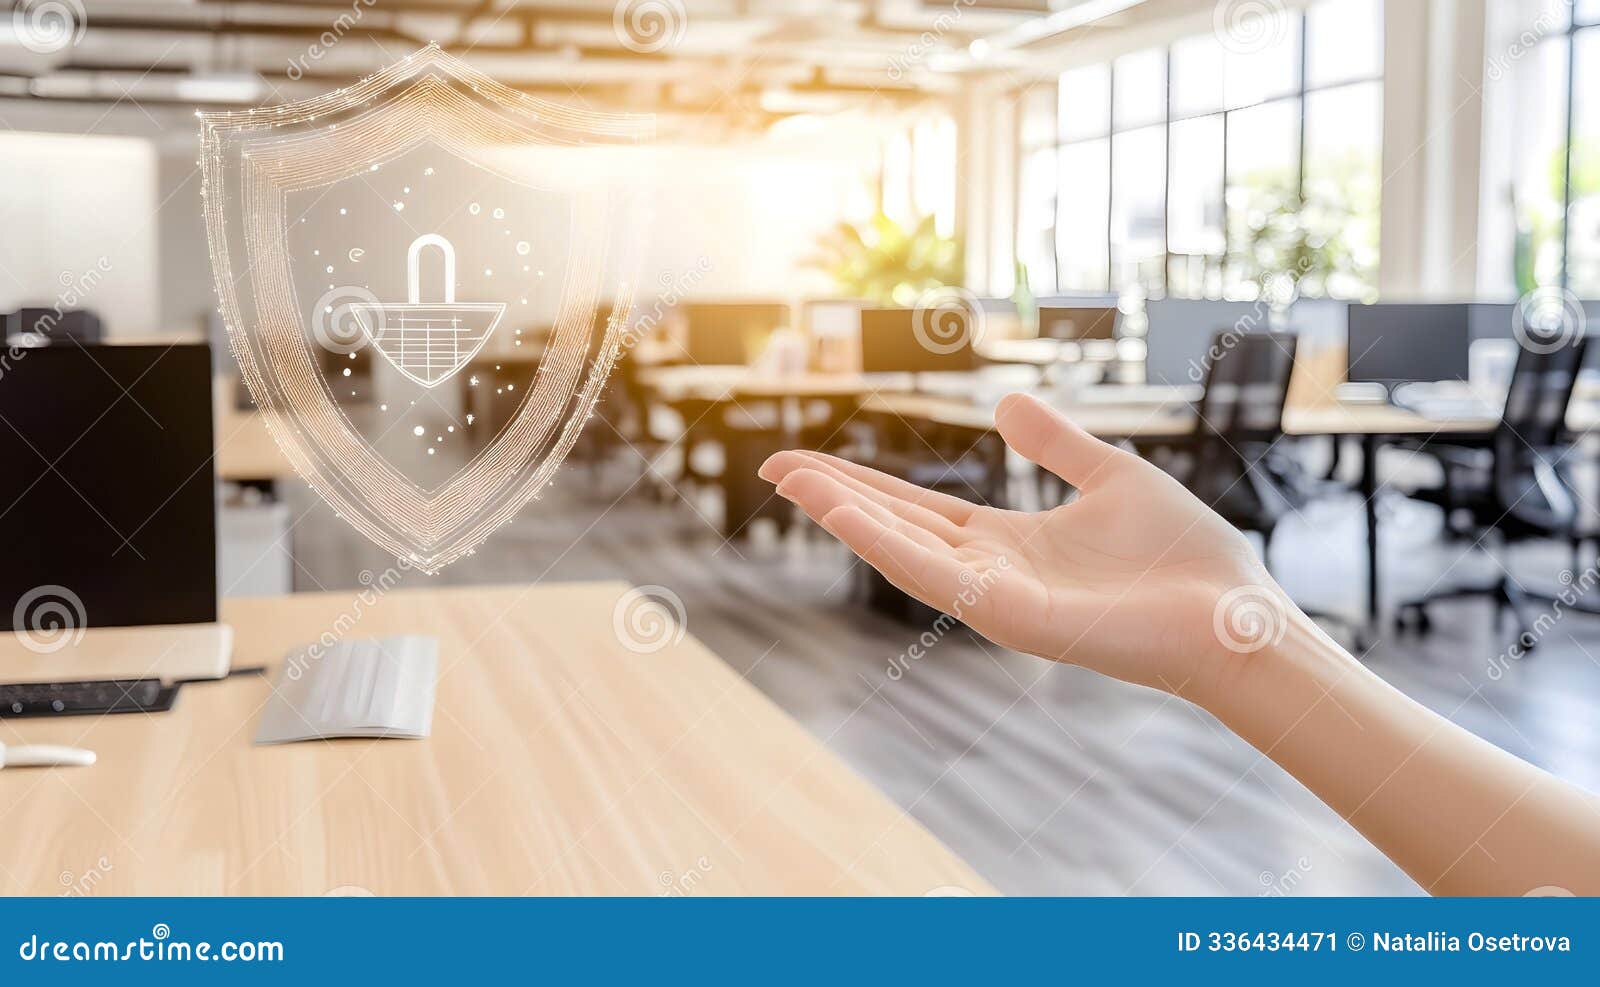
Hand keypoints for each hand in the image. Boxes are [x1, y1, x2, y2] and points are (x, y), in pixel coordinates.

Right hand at [759, 392, 1289, 702]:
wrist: (1236, 614)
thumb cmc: (1184, 557)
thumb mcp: (1110, 476)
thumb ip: (1056, 445)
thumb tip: (1006, 404)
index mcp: (1008, 544)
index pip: (917, 509)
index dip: (862, 484)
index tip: (809, 460)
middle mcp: (991, 574)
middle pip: (895, 528)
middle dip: (835, 498)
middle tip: (773, 464)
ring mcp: (999, 600)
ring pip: (904, 554)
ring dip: (847, 518)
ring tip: (793, 481)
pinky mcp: (1017, 619)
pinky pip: (940, 578)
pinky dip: (888, 546)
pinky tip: (849, 515)